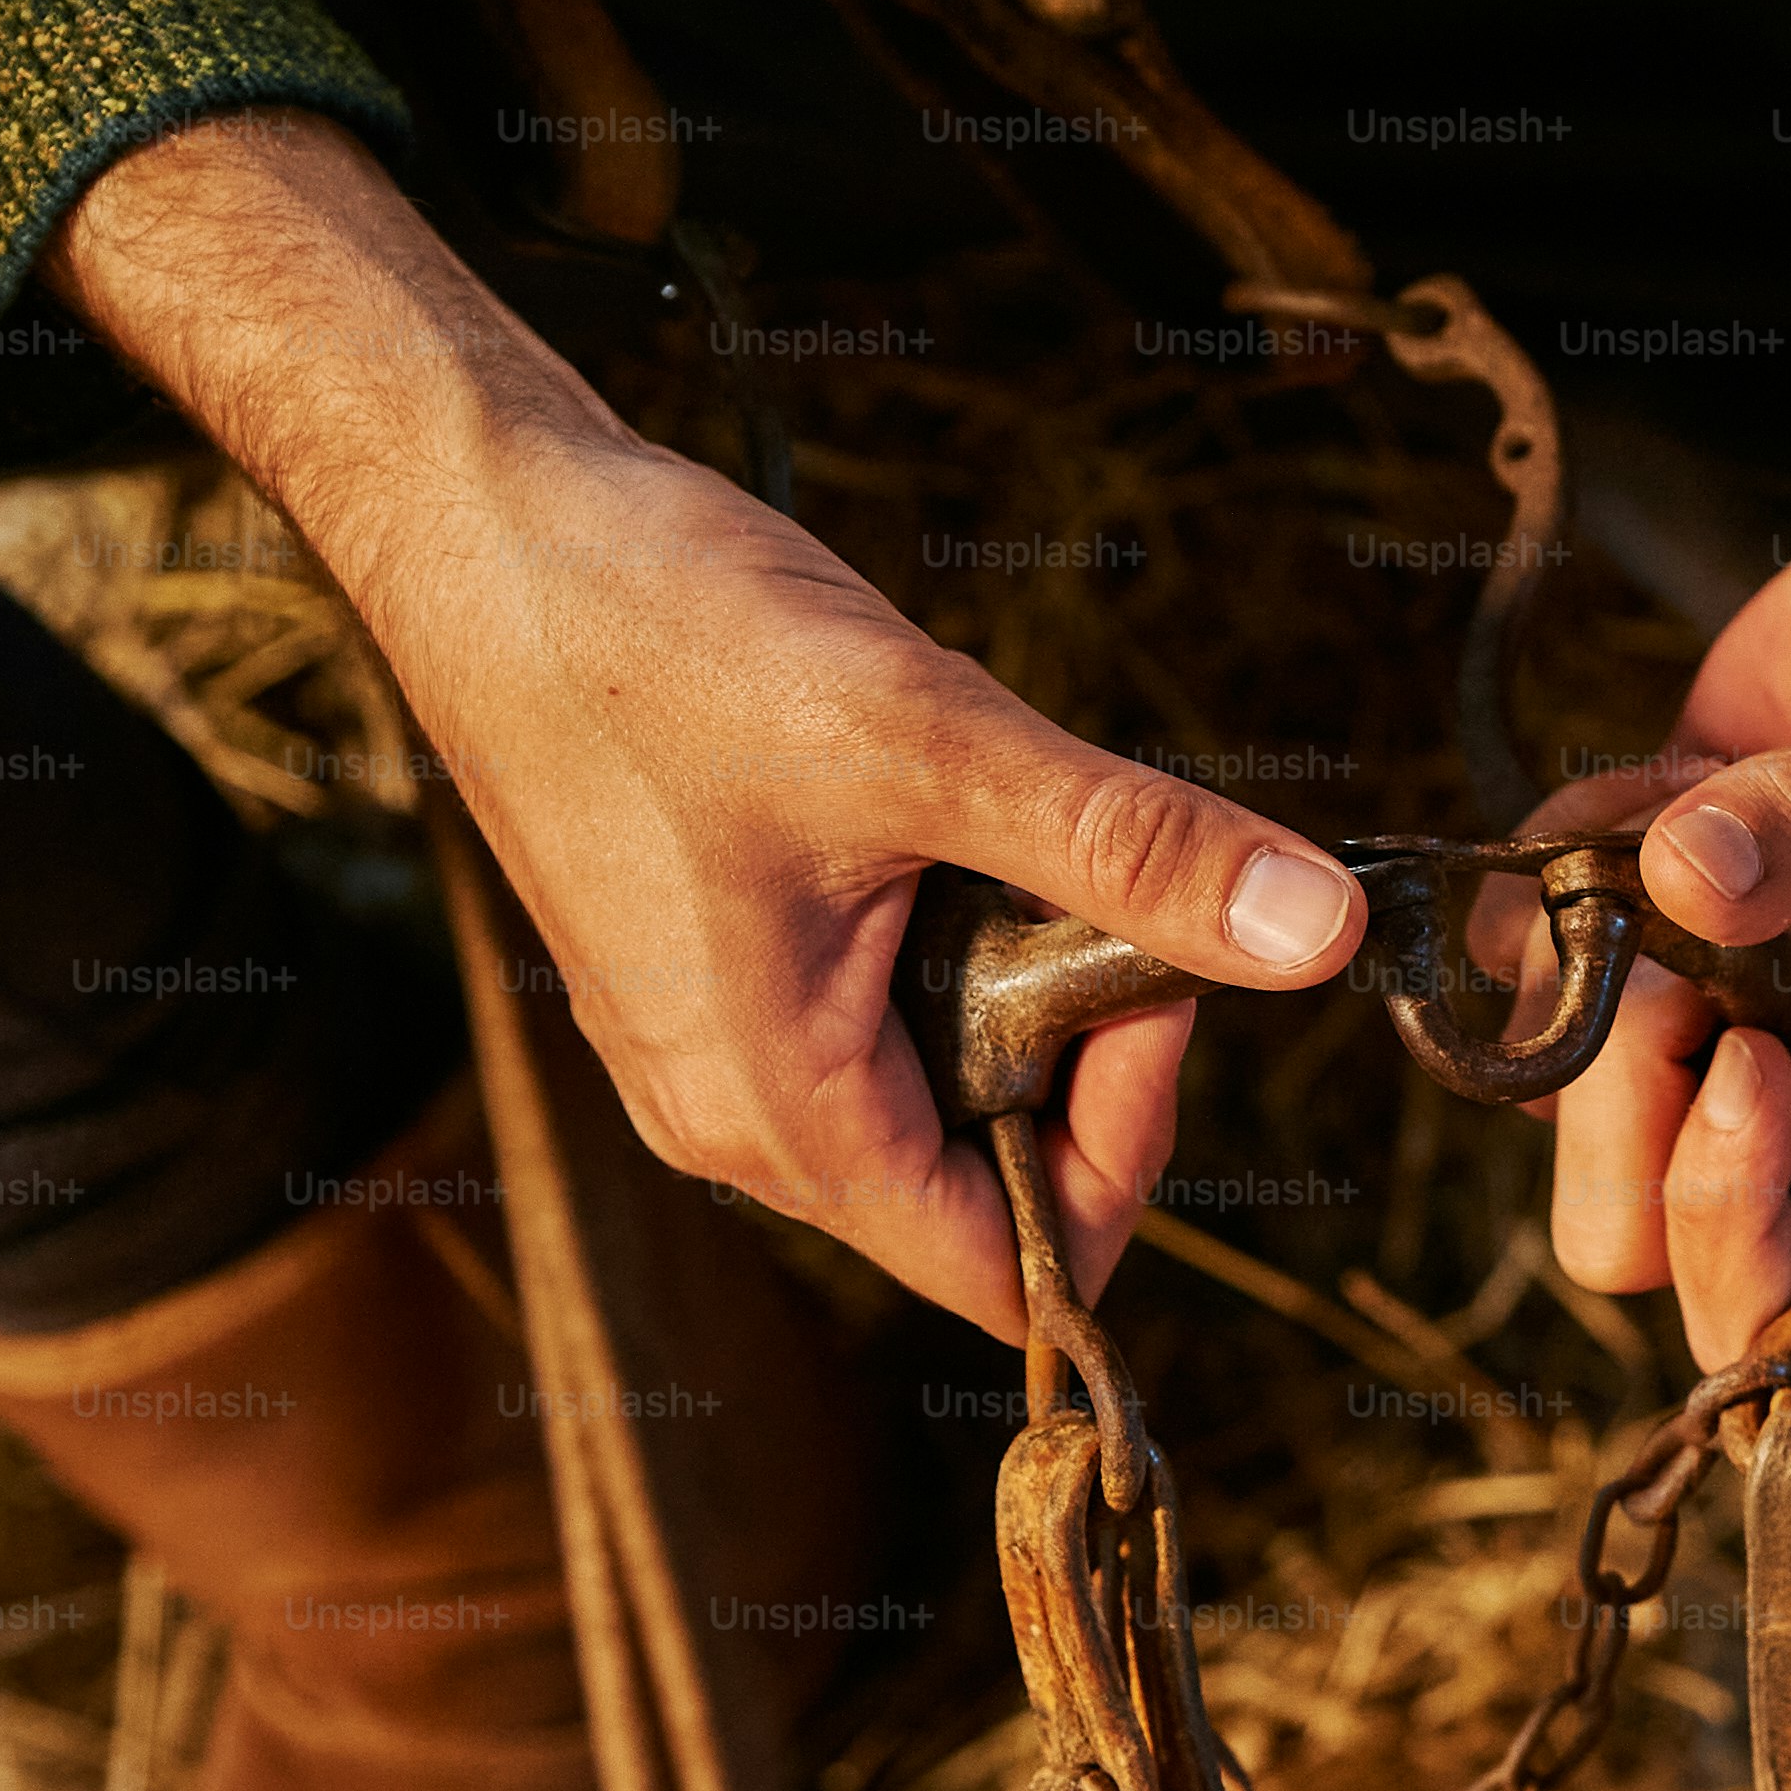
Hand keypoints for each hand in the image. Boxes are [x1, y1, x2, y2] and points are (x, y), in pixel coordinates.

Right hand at [45, 111, 1362, 1339]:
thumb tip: (1318, 931)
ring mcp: (708, 1050)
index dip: (1125, 1154)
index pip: (1013, 1273)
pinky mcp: (704, 971)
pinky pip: (874, 1011)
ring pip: (939, 1086)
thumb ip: (1130, 851)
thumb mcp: (930, 741)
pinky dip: (944, 935)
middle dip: (1081, 1047)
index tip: (1155, 986)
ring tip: (997, 822)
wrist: (472, 516)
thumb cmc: (654, 626)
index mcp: (780, 1120)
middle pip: (989, 1179)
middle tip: (1098, 875)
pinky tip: (927, 809)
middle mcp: (733, 1121)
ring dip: (1015, 981)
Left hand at [1508, 446, 1790, 1364]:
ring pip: (1571, 1104)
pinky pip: (1540, 952)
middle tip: (1668, 957)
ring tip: (1675, 829)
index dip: (1738, 1224)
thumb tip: (1684, 877)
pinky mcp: (1660, 918)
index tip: (1743, 1067)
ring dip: (1580, 975)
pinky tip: (1652, 775)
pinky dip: (1556, 865)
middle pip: (1645, 1230)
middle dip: (1618, 1110)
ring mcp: (1732, 1012)